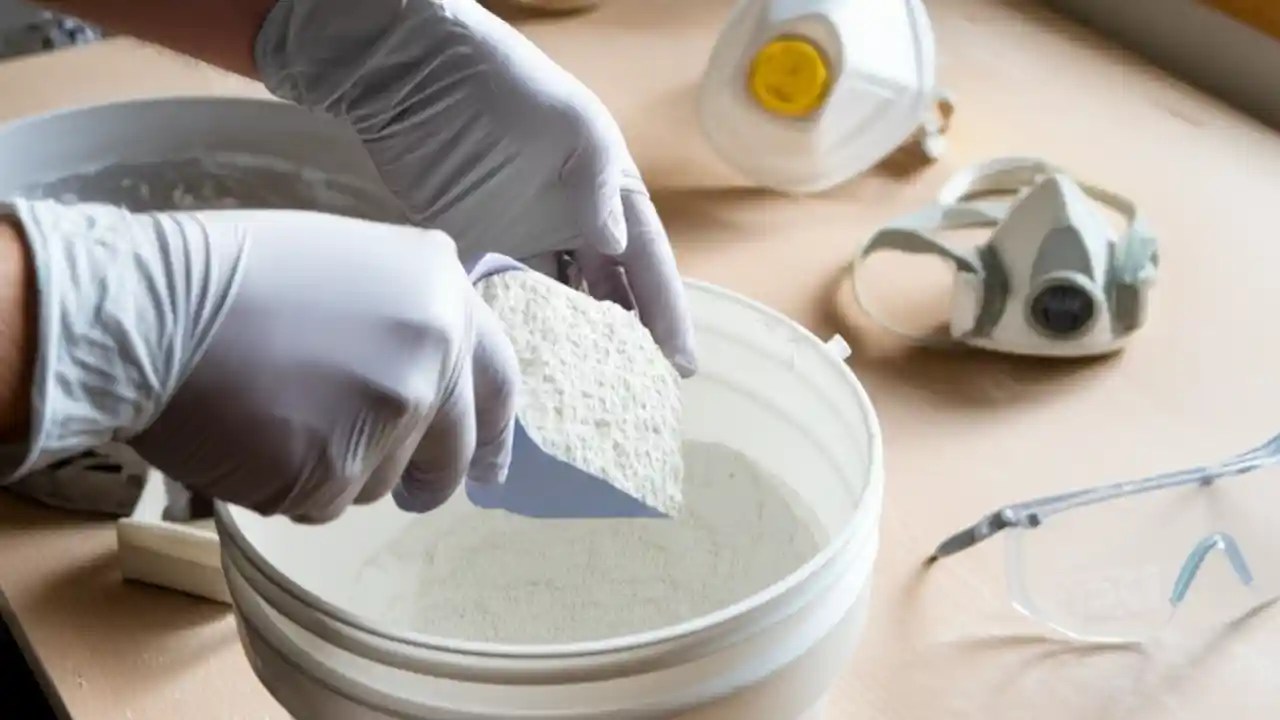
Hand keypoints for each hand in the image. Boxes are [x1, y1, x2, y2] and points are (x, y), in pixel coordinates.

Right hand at [7, 200, 518, 521]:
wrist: (149, 309)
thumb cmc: (235, 276)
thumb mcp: (351, 265)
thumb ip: (409, 319)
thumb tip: (437, 375)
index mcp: (441, 292)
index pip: (498, 381)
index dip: (497, 430)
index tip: (493, 468)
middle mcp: (433, 355)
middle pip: (454, 450)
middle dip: (429, 477)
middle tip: (412, 490)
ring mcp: (389, 416)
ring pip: (386, 480)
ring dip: (344, 468)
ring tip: (282, 414)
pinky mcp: (335, 471)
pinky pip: (327, 501)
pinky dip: (294, 485)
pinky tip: (256, 437)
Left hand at [256, 0, 695, 375]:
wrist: (417, 73)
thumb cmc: (509, 89)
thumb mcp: (572, 127)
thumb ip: (596, 188)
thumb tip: (616, 245)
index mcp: (607, 190)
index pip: (646, 260)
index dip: (666, 311)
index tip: (681, 363)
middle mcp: (572, 219)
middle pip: (609, 288)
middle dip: (629, 337)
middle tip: (640, 390)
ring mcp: (523, 233)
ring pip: (559, 299)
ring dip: (575, 339)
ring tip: (589, 388)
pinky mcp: (474, 242)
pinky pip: (500, 295)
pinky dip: (512, 326)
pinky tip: (520, 362)